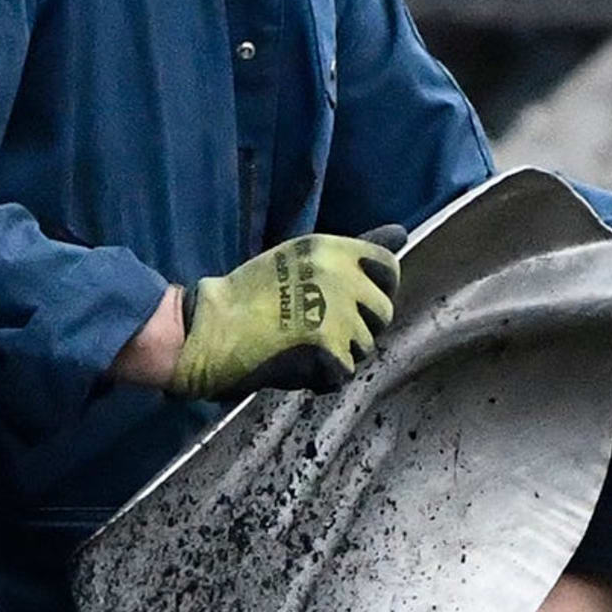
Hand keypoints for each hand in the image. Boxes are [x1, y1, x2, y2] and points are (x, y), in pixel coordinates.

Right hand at [167, 233, 399, 401]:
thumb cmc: (251, 294)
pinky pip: (344, 373)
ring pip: (365, 347)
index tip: (355, 302)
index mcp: (332, 249)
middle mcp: (340, 277)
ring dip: (340, 353)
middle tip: (316, 327)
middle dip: (358, 327)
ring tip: (301, 344)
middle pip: (382, 314)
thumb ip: (356, 250)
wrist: (210, 329)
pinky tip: (295, 363)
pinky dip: (322, 377)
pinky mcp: (330, 349)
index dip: (378, 290)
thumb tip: (401, 234)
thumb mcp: (303, 257)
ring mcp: (337, 314)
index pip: (389, 268)